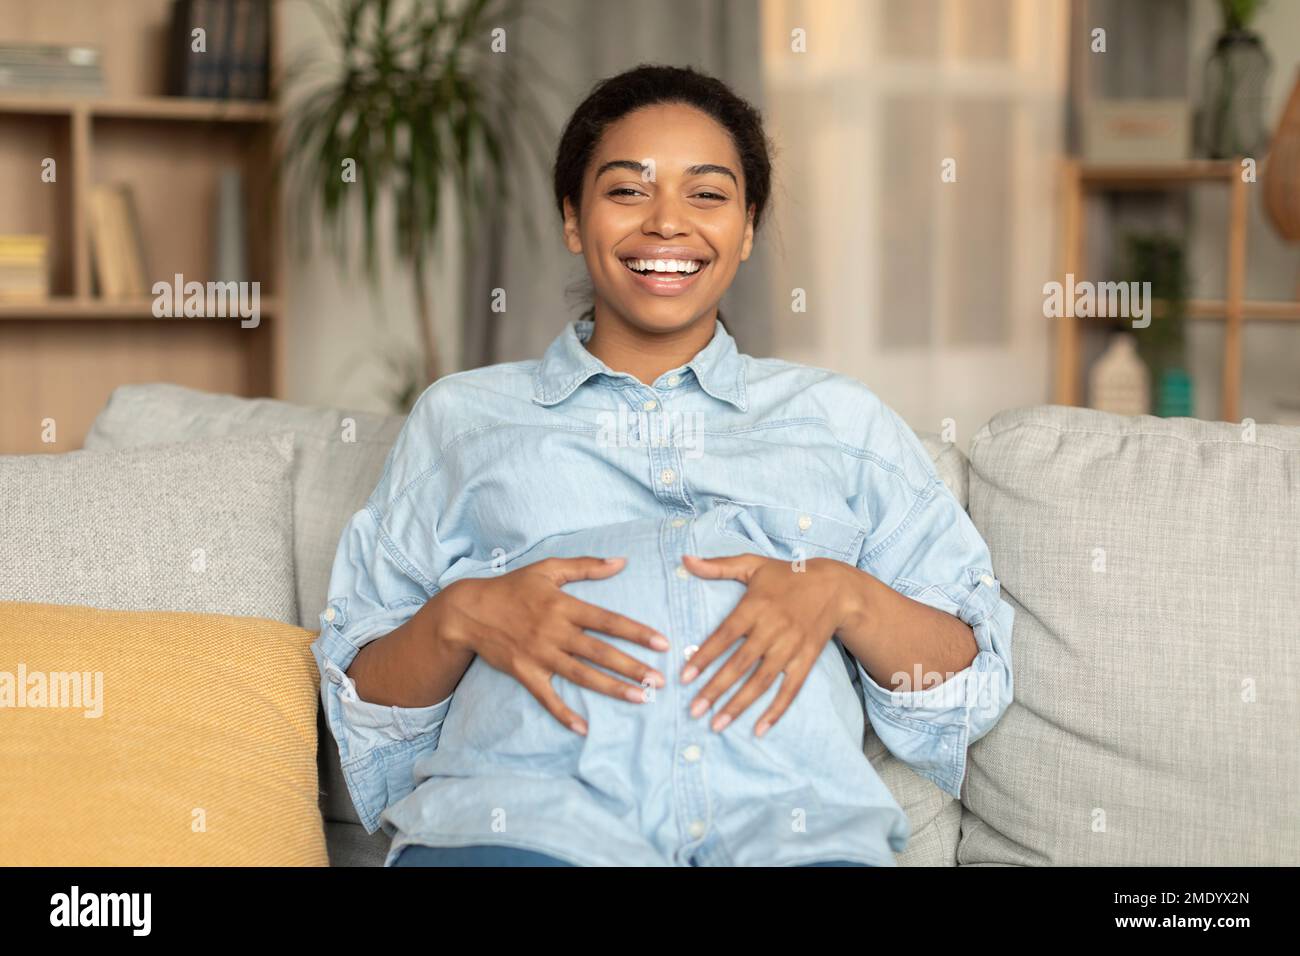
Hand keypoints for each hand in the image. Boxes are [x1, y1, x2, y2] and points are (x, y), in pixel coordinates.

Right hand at [433, 556, 668, 734]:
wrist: (468, 611)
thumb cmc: (512, 587)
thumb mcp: (548, 569)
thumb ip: (586, 566)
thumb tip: (621, 561)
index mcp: (564, 606)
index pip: (608, 621)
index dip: (637, 632)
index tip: (663, 644)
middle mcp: (555, 632)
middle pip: (600, 652)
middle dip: (632, 667)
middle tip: (660, 681)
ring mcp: (539, 655)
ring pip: (582, 675)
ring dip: (612, 689)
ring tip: (640, 699)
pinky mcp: (524, 673)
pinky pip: (547, 697)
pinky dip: (564, 714)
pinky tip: (584, 728)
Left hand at [678, 553, 857, 735]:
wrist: (835, 587)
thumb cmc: (787, 575)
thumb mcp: (753, 564)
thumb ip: (718, 566)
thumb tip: (685, 560)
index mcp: (755, 607)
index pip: (725, 636)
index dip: (705, 656)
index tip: (685, 677)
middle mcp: (772, 629)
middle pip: (740, 664)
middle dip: (716, 689)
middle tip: (695, 710)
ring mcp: (790, 647)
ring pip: (762, 681)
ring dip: (739, 705)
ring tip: (717, 724)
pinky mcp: (806, 660)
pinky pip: (790, 689)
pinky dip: (776, 710)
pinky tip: (759, 729)